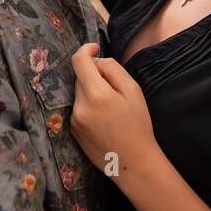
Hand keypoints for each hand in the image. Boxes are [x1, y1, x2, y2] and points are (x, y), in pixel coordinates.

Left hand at [70, 43, 157, 179]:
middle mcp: (80, 106)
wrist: (133, 162)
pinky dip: (88, 106)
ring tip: (111, 108)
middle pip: (80, 78)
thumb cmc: (138, 126)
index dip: (86, 50)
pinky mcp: (72, 130)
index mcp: (96, 94)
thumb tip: (96, 62)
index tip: (95, 48)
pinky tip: (104, 120)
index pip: (79, 61)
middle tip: (115, 89)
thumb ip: (113, 70)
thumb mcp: (133, 91)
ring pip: (79, 93)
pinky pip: (78, 108)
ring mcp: (74, 120)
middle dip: (94, 76)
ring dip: (91, 92)